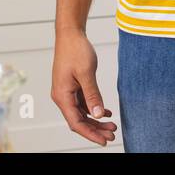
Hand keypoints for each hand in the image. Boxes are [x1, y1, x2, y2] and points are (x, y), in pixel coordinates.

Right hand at [51, 29, 116, 145]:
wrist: (70, 33)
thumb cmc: (75, 49)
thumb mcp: (86, 73)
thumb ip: (92, 95)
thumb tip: (98, 114)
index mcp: (62, 96)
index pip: (76, 123)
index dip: (90, 133)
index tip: (104, 141)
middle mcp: (62, 96)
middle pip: (79, 120)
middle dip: (95, 129)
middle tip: (112, 134)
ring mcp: (67, 92)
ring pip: (82, 113)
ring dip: (96, 120)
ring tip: (111, 124)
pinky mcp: (72, 86)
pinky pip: (83, 103)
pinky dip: (94, 108)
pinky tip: (106, 112)